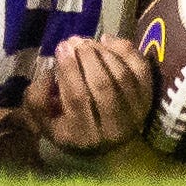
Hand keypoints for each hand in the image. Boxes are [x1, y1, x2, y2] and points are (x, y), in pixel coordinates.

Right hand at [21, 37, 154, 158]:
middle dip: (87, 57)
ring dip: (104, 52)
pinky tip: (107, 41)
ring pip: (122, 76)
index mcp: (82, 136)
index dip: (69, 69)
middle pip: (103, 86)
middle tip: (76, 40)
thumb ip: (37, 100)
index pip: (78, 98)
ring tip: (88, 41)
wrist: (110, 144)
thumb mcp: (45, 120)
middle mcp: (112, 129)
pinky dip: (124, 49)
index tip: (61, 46)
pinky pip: (139, 68)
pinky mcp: (148, 98)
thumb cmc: (72, 126)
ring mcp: (135, 114)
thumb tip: (49, 75)